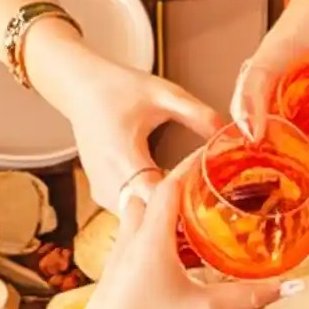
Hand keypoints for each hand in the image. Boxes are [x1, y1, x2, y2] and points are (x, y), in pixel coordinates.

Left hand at [58, 159, 297, 308]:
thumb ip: (250, 296)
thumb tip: (290, 286)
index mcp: (152, 237)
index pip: (173, 182)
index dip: (196, 162)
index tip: (218, 150)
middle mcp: (131, 238)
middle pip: (154, 192)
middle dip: (183, 183)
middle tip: (212, 184)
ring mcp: (119, 255)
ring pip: (139, 214)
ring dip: (165, 208)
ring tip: (197, 215)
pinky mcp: (116, 273)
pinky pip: (135, 237)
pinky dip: (155, 232)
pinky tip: (176, 253)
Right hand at [63, 50, 221, 212]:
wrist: (80, 89)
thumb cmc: (119, 89)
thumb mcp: (163, 94)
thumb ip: (197, 114)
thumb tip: (228, 132)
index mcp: (122, 155)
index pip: (155, 195)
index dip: (182, 201)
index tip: (207, 199)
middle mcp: (108, 179)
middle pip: (148, 215)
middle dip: (178, 214)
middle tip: (210, 211)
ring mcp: (101, 190)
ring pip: (139, 219)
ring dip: (163, 215)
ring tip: (193, 206)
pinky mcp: (100, 195)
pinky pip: (130, 213)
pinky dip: (149, 210)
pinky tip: (171, 201)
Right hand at [230, 0, 308, 139]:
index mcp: (286, 42)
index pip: (258, 77)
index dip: (251, 106)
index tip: (255, 133)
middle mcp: (271, 49)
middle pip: (244, 89)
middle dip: (245, 121)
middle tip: (256, 153)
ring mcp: (272, 53)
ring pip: (248, 87)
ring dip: (248, 115)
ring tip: (258, 148)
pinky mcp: (278, 57)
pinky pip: (260, 83)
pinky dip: (258, 105)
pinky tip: (271, 128)